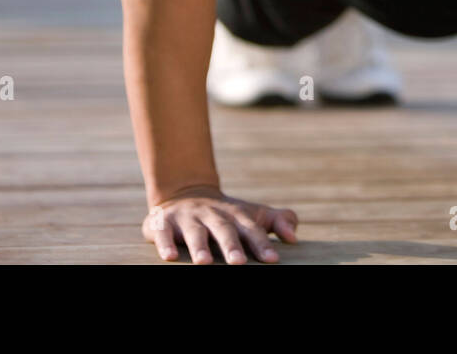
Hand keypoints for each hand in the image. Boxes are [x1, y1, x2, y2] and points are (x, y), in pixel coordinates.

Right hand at [142, 185, 298, 263]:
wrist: (184, 192)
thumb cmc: (227, 215)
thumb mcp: (252, 215)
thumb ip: (277, 222)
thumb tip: (294, 237)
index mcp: (236, 215)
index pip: (251, 229)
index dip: (261, 244)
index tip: (272, 259)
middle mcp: (213, 215)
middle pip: (224, 230)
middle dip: (231, 246)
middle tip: (239, 263)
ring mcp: (188, 218)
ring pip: (194, 232)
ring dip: (199, 247)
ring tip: (204, 263)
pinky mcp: (164, 222)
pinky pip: (163, 232)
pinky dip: (165, 243)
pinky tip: (169, 257)